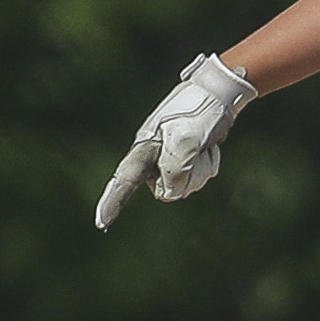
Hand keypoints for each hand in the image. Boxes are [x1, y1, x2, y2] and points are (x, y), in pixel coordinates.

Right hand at [94, 53, 257, 228]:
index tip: (102, 224)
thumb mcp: (187, 138)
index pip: (124, 182)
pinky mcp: (184, 161)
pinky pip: (197, 178)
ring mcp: (168, 161)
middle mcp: (151, 159)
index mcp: (143, 150)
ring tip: (203, 144)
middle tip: (198, 148)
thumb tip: (170, 191)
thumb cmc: (198, 112)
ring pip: (186, 186)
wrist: (217, 96)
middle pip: (169, 190)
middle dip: (190, 174)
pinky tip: (209, 147)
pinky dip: (208, 164)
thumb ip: (176, 167)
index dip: (113, 203)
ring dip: (202, 168)